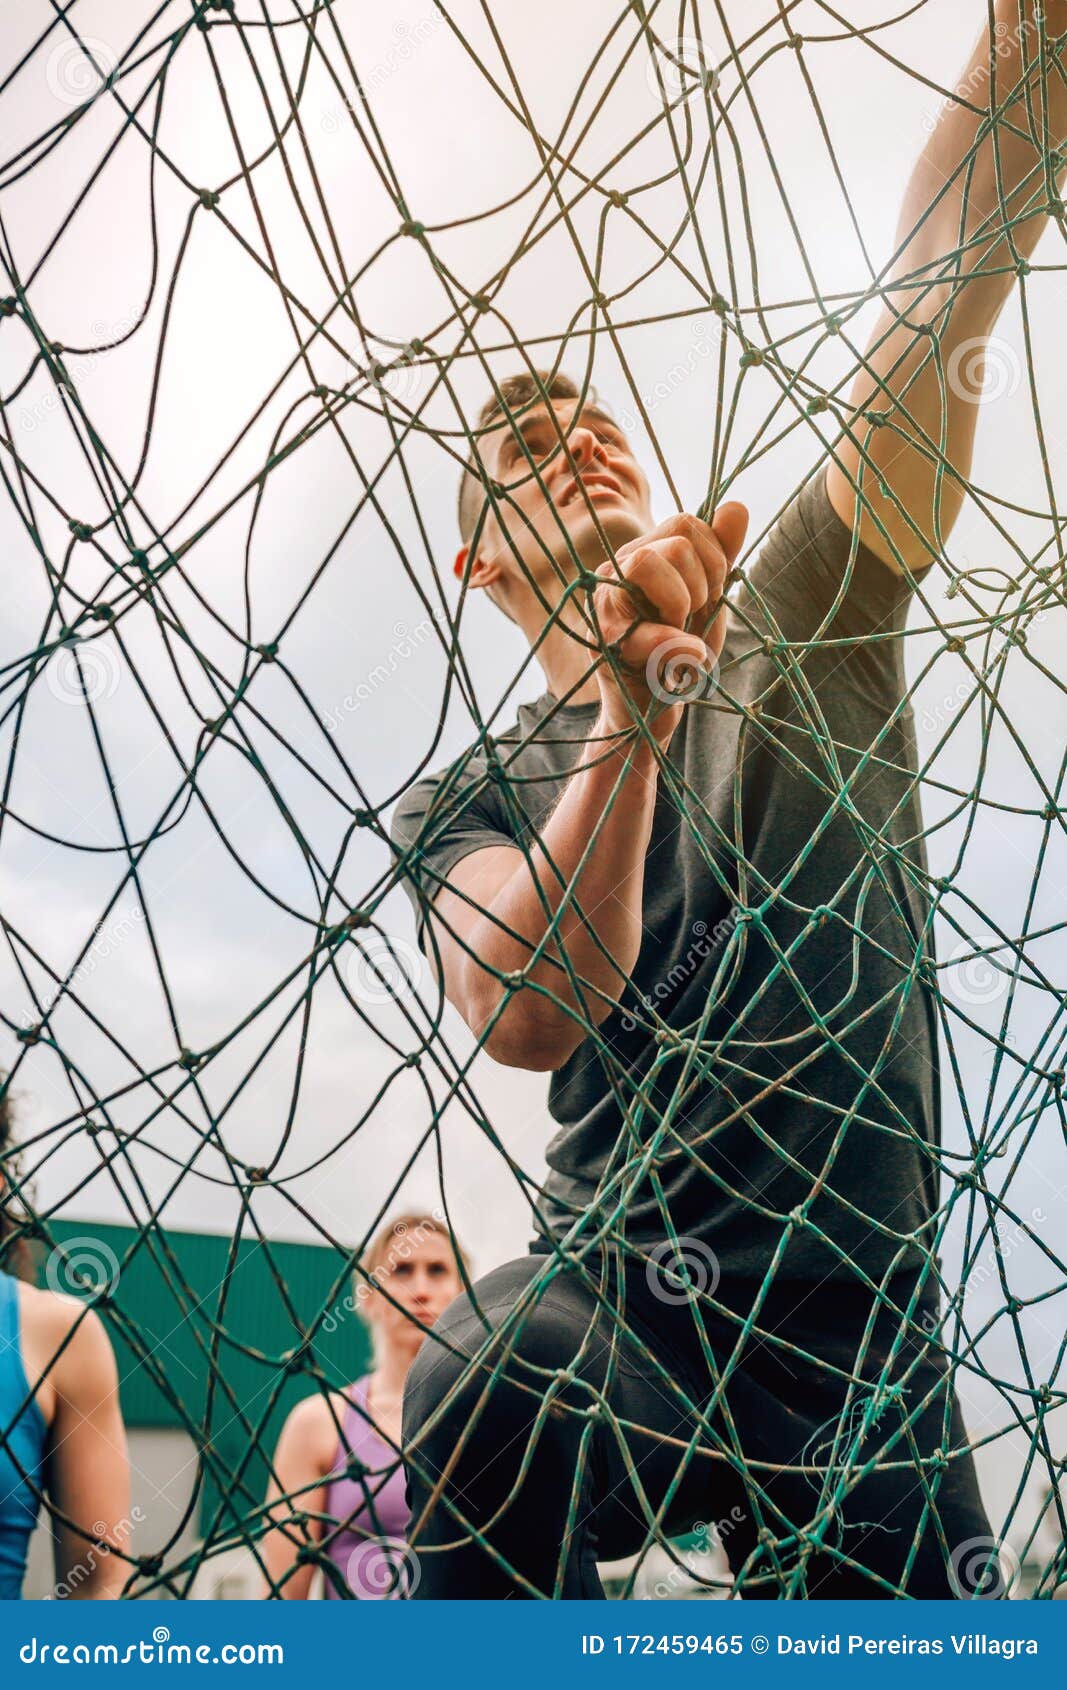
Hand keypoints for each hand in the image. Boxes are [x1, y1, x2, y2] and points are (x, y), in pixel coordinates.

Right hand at [590, 504, 748, 741]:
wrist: (650, 711)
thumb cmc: (677, 654)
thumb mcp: (710, 601)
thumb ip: (721, 556)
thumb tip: (736, 506)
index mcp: (644, 554)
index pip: (687, 523)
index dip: (714, 559)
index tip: (710, 596)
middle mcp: (617, 569)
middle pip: (676, 539)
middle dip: (704, 584)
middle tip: (693, 619)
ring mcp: (604, 601)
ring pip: (648, 562)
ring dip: (683, 604)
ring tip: (680, 633)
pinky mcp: (601, 640)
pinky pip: (643, 627)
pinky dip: (678, 645)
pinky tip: (690, 656)